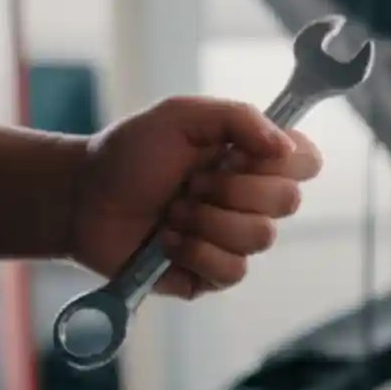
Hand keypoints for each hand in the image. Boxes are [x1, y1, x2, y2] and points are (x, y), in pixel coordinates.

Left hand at [69, 96, 321, 299]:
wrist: (82, 199)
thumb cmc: (130, 153)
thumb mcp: (182, 115)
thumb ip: (239, 118)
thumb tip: (285, 147)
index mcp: (253, 158)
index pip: (307, 162)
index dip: (285, 161)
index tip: (242, 154)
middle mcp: (252, 199)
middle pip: (287, 201)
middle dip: (232, 188)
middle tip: (191, 182)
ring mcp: (235, 239)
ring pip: (260, 237)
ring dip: (207, 220)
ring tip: (173, 211)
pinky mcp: (212, 274)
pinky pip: (233, 270)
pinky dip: (195, 251)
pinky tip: (167, 241)